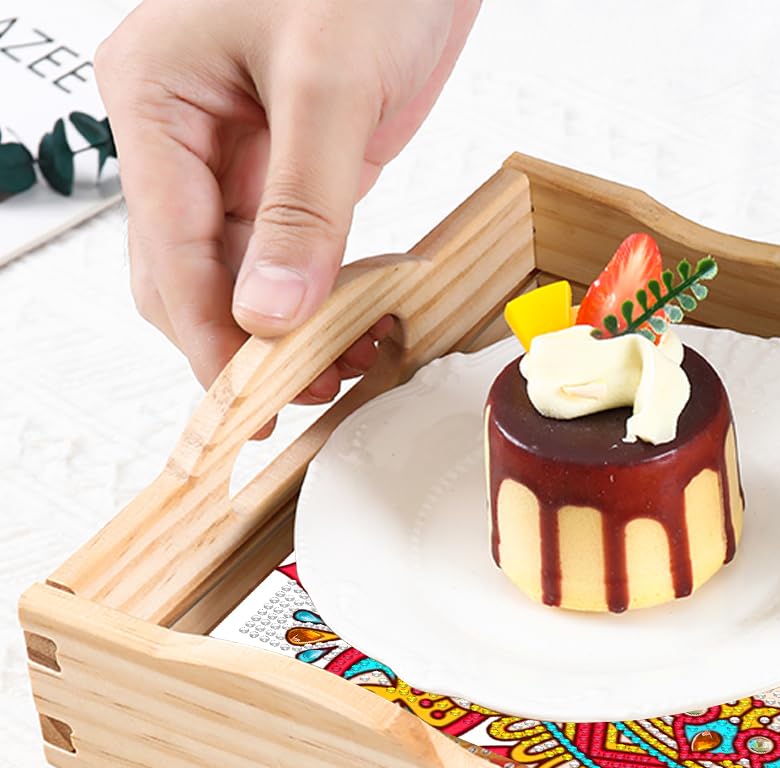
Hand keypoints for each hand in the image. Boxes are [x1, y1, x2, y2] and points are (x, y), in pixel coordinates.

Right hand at [95, 0, 479, 402]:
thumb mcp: (331, 80)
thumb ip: (303, 204)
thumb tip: (270, 312)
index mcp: (152, 95)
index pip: (167, 251)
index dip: (209, 339)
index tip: (253, 403)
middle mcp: (178, 127)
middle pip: (185, 274)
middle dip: (243, 342)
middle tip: (314, 393)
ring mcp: (232, 149)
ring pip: (235, 272)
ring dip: (284, 329)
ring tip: (346, 366)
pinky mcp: (289, 162)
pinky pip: (284, 251)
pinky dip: (315, 296)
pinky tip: (354, 325)